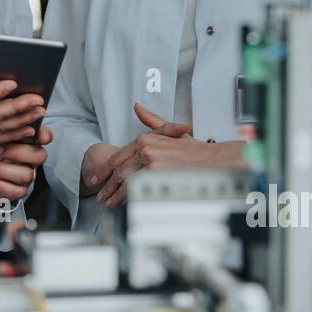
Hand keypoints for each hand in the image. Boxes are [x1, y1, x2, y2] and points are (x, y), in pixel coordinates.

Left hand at [0, 126, 51, 202]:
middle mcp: (32, 158)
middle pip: (39, 156)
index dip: (45, 135)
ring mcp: (28, 174)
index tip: (39, 136)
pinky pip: (18, 191)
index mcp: (29, 141)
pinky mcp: (20, 190)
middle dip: (15, 152)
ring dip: (2, 169)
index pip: (46, 136)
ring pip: (26, 175)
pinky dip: (1, 185)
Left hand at [91, 103, 245, 207]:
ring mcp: (150, 162)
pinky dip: (127, 198)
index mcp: (145, 138)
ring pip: (125, 182)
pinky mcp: (156, 175)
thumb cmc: (194, 150)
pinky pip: (137, 189)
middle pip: (119, 170)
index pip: (119, 156)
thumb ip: (151, 121)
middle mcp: (145, 148)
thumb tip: (137, 107)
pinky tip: (122, 205)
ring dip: (114, 194)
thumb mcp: (170, 132)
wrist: (213, 161)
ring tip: (107, 203)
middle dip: (107, 185)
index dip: (106, 169)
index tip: (98, 178)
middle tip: (99, 194)